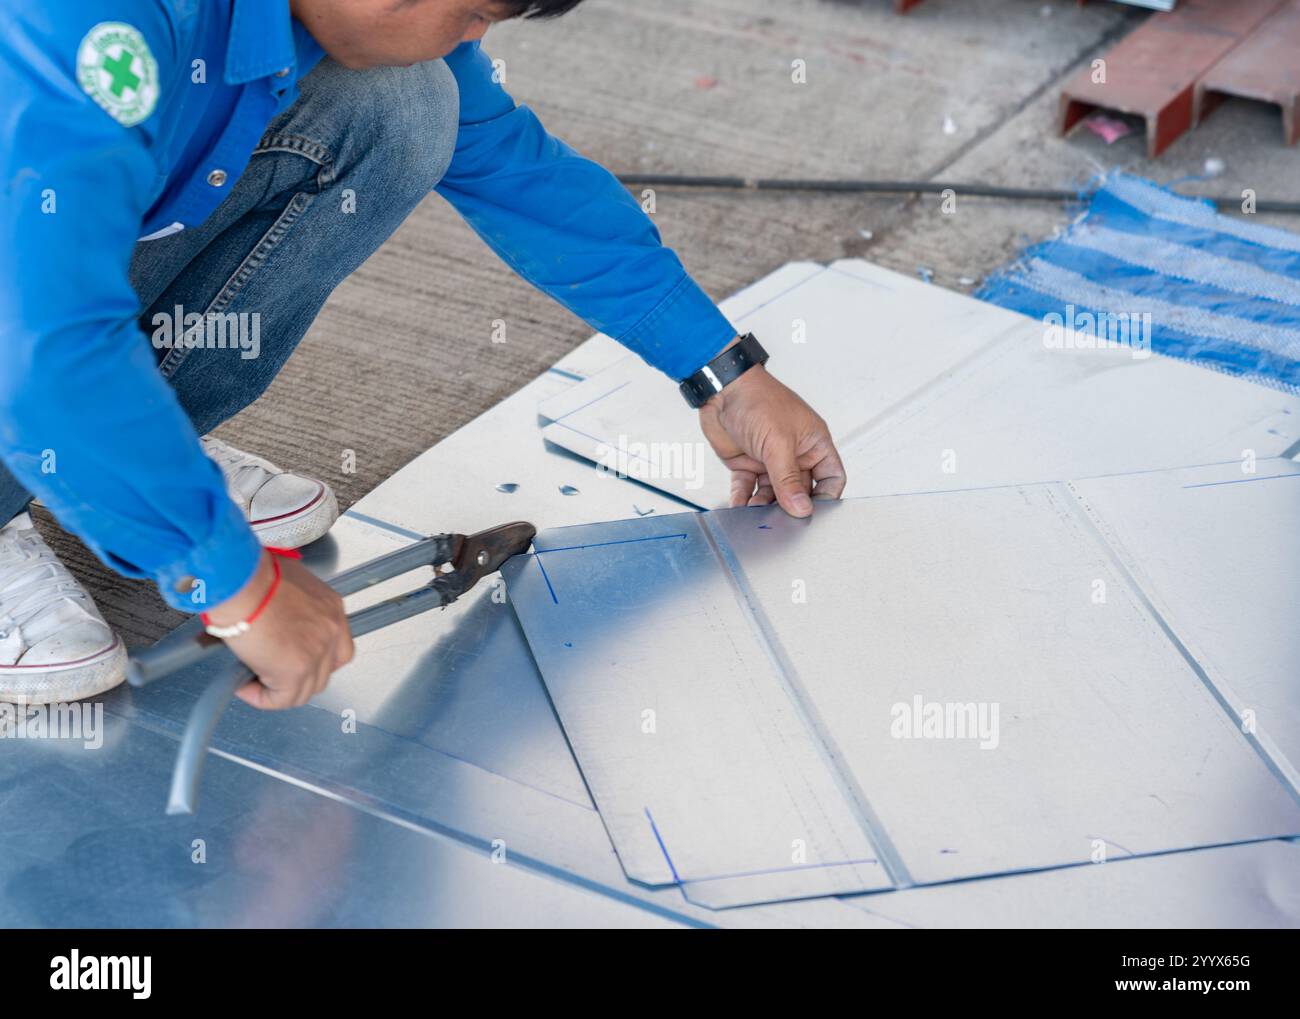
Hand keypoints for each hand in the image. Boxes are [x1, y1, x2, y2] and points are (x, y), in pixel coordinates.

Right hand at [205, 550, 353, 709]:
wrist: (241, 583)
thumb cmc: (252, 576)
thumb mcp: (286, 584)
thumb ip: (291, 606)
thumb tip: (275, 621)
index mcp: (331, 608)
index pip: (339, 649)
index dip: (317, 662)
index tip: (295, 661)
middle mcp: (331, 631)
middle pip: (324, 673)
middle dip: (298, 678)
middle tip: (271, 672)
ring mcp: (317, 653)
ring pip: (303, 691)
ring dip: (277, 690)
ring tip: (252, 679)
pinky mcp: (295, 671)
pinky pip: (280, 699)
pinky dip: (261, 697)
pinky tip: (243, 686)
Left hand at [697, 349, 846, 515]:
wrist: (722, 389)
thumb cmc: (758, 399)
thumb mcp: (778, 442)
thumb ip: (788, 479)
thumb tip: (802, 508)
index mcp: (814, 444)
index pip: (831, 478)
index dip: (826, 498)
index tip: (813, 513)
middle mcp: (794, 454)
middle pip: (800, 491)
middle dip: (790, 506)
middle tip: (780, 520)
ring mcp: (770, 460)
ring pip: (773, 494)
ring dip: (764, 506)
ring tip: (755, 514)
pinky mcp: (747, 464)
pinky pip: (748, 489)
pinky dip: (743, 499)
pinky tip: (738, 506)